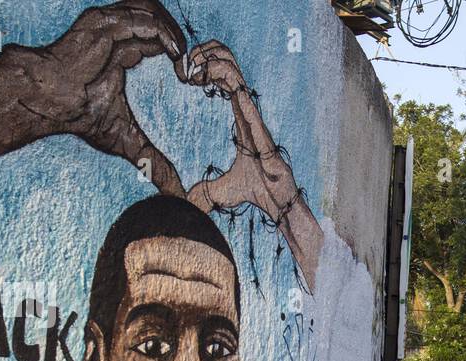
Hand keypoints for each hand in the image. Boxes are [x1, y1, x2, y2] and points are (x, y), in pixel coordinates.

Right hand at [22, 0, 187, 195]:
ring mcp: (110, 24)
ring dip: (176, 33)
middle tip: (194, 66)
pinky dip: (165, 34)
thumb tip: (174, 189)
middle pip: (158, 18)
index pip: (158, 38)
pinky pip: (143, 19)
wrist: (47, 101)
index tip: (190, 77)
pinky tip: (177, 55)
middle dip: (180, 37)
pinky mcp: (103, 22)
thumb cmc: (79, 115)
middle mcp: (117, 32)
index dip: (178, 53)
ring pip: (152, 11)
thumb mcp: (126, 139)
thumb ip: (151, 158)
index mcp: (122, 49)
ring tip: (187, 60)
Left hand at [183, 40, 298, 218]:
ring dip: (212, 60)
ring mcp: (252, 116)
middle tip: (188, 62)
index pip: (225, 80)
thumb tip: (189, 202)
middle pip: (230, 65)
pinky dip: (225, 79)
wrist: (277, 202)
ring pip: (234, 71)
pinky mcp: (257, 124)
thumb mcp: (221, 191)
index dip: (207, 67)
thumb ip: (205, 191)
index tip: (188, 73)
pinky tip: (211, 79)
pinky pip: (242, 93)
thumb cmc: (257, 191)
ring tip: (194, 68)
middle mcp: (246, 112)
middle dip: (207, 53)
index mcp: (239, 119)